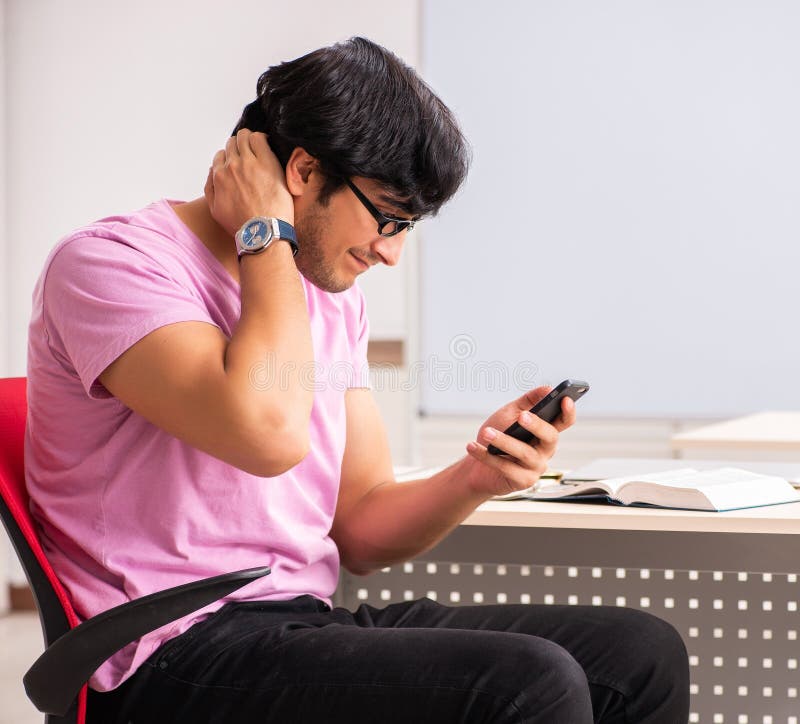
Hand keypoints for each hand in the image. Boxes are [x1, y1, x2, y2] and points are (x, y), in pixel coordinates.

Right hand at [204, 129, 294, 236]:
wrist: (264, 231)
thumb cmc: (242, 225)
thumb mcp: (216, 211)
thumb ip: (210, 189)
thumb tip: (212, 172)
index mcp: (219, 176)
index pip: (220, 156)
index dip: (230, 159)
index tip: (240, 164)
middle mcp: (231, 166)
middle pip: (232, 143)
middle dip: (240, 148)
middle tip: (251, 157)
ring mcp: (249, 162)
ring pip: (244, 137)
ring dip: (250, 140)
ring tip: (259, 150)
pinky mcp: (267, 162)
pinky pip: (260, 138)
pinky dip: (262, 138)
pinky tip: (268, 146)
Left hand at [461, 386, 575, 496]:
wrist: (478, 466)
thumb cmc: (498, 436)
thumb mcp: (510, 414)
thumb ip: (528, 401)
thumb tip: (547, 388)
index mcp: (546, 432)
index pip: (564, 422)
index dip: (568, 412)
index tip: (565, 399)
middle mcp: (545, 450)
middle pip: (550, 437)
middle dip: (537, 425)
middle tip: (521, 416)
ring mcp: (536, 467)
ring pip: (525, 453)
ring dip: (504, 441)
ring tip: (487, 432)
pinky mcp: (523, 481)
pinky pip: (506, 467)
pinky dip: (487, 456)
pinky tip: (473, 446)